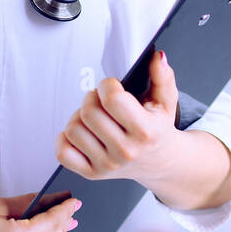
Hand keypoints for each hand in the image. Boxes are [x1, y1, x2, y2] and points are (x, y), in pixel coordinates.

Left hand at [57, 50, 183, 186]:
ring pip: (73, 129)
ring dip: (79, 116)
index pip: (112, 99)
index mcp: (146, 132)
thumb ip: (162, 76)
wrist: (161, 162)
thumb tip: (156, 57)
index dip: (107, 85)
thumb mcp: (166, 101)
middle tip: (102, 100)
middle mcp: (126, 151)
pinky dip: (66, 139)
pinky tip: (83, 132)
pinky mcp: (92, 174)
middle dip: (92, 97)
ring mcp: (107, 165)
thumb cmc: (158, 128)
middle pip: (89, 112)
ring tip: (94, 116)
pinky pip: (63, 153)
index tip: (113, 86)